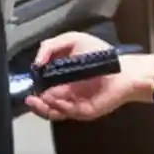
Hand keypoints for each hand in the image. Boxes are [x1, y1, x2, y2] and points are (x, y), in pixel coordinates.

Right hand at [25, 32, 153, 121]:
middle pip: (45, 105)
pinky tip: (56, 100)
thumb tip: (36, 63)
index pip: (42, 89)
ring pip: (54, 112)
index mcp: (60, 80)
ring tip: (40, 99)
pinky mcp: (85, 111)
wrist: (124, 68)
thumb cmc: (100, 54)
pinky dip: (60, 107)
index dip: (34, 90)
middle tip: (30, 98)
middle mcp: (66, 94)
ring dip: (44, 108)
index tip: (29, 86)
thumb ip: (50, 46)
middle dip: (36, 103)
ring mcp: (75, 104)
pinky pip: (69, 113)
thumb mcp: (72, 40)